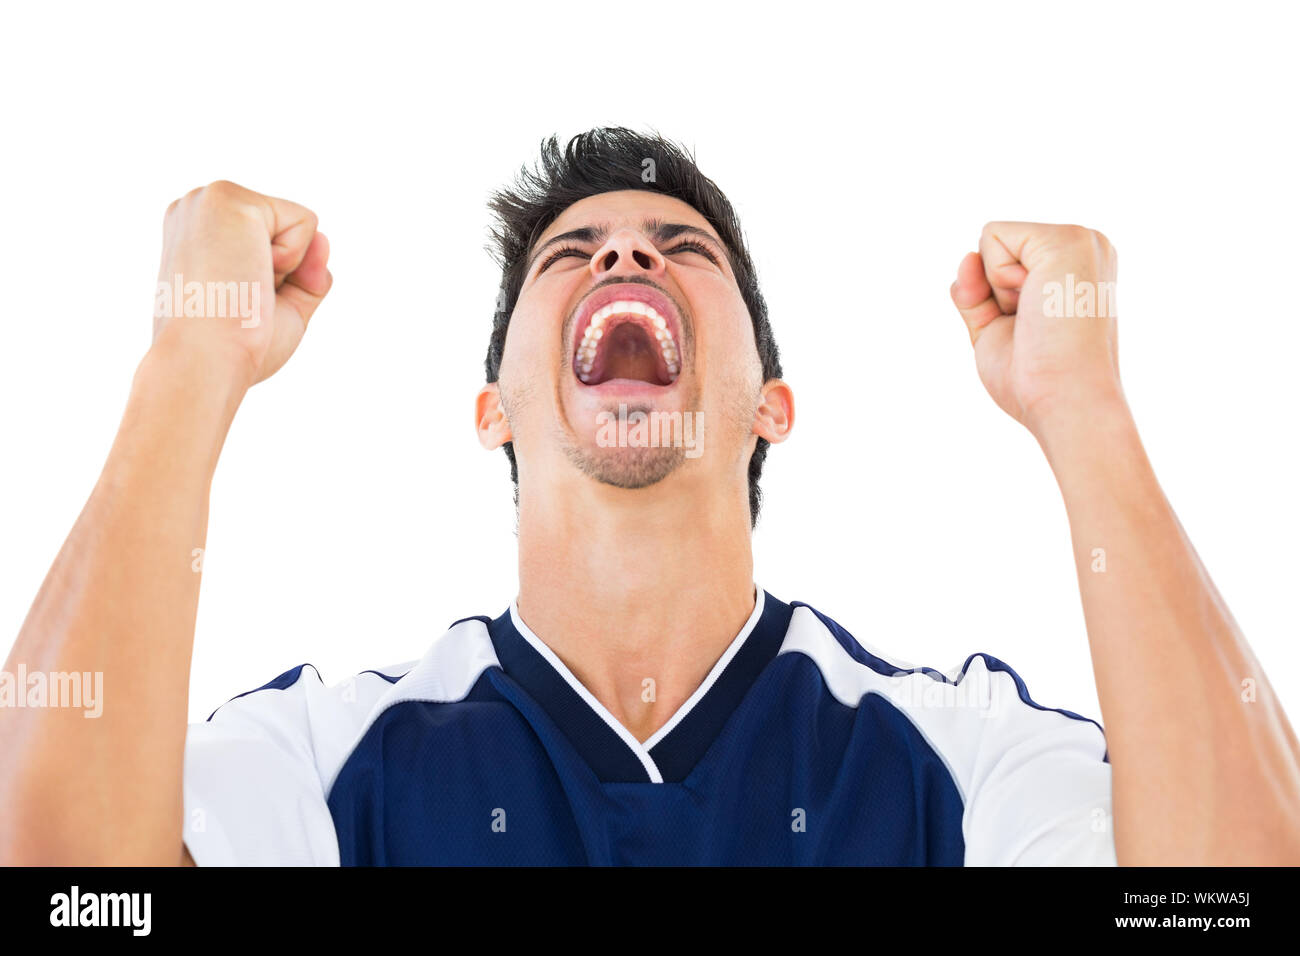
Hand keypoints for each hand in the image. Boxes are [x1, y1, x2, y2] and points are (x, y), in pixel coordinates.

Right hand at [153, 181, 331, 384]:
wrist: (206, 362)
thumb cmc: (235, 348)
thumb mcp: (281, 307)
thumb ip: (305, 273)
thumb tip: (323, 238)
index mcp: (201, 234)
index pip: (274, 243)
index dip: (277, 281)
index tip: (240, 305)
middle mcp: (199, 209)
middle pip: (288, 230)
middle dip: (284, 271)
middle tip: (244, 300)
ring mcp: (208, 199)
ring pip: (299, 224)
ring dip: (287, 266)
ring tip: (244, 286)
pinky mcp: (227, 197)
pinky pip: (305, 222)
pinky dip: (291, 258)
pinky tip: (250, 272)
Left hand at [949, 222, 1121, 436]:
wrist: (1065, 401)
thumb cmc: (1036, 380)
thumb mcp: (995, 330)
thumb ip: (976, 293)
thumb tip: (967, 256)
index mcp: (1076, 269)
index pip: (1003, 263)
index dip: (996, 302)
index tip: (1031, 331)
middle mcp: (1086, 247)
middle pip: (994, 250)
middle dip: (994, 293)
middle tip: (1034, 328)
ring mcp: (1081, 239)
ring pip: (991, 241)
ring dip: (997, 289)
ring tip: (1038, 318)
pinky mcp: (1067, 238)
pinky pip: (992, 236)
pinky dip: (997, 277)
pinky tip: (1034, 303)